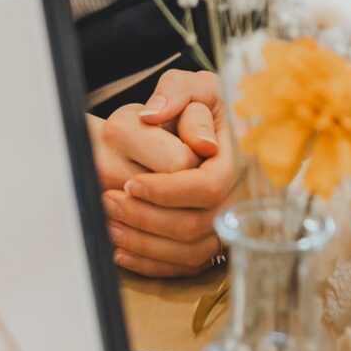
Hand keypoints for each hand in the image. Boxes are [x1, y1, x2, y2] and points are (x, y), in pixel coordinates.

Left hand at [100, 68, 240, 280]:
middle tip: (108, 202)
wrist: (208, 127)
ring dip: (144, 244)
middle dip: (147, 217)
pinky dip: (152, 264)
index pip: (208, 186)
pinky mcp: (216, 242)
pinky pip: (187, 266)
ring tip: (109, 225)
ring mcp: (231, 223)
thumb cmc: (201, 104)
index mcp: (241, 157)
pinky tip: (122, 251)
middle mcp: (242, 195)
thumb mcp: (194, 85)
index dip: (167, 190)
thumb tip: (155, 116)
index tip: (132, 183)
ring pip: (190, 251)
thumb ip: (176, 91)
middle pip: (196, 224)